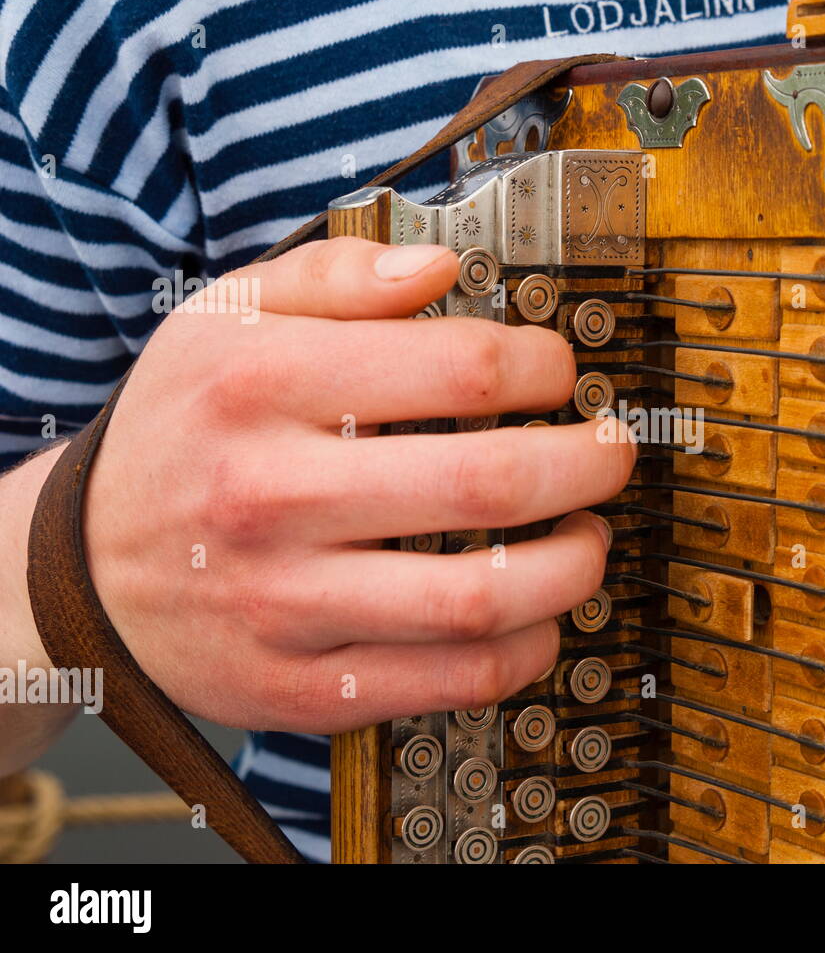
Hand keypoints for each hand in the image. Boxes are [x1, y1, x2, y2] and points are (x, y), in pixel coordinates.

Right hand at [79, 237, 634, 732]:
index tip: (559, 370)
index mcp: (262, 385)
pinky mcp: (301, 686)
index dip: (542, 365)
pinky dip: (524, 649)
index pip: (456, 367)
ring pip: (478, 598)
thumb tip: (439, 267)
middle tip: (611, 452)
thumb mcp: (225, 318)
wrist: (84, 567)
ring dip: (572, 567)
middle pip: (486, 484)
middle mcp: (272, 495)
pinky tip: (540, 613)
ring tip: (589, 535)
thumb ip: (335, 276)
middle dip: (587, 464)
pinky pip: (449, 680)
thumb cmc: (181, 431)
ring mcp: (286, 602)